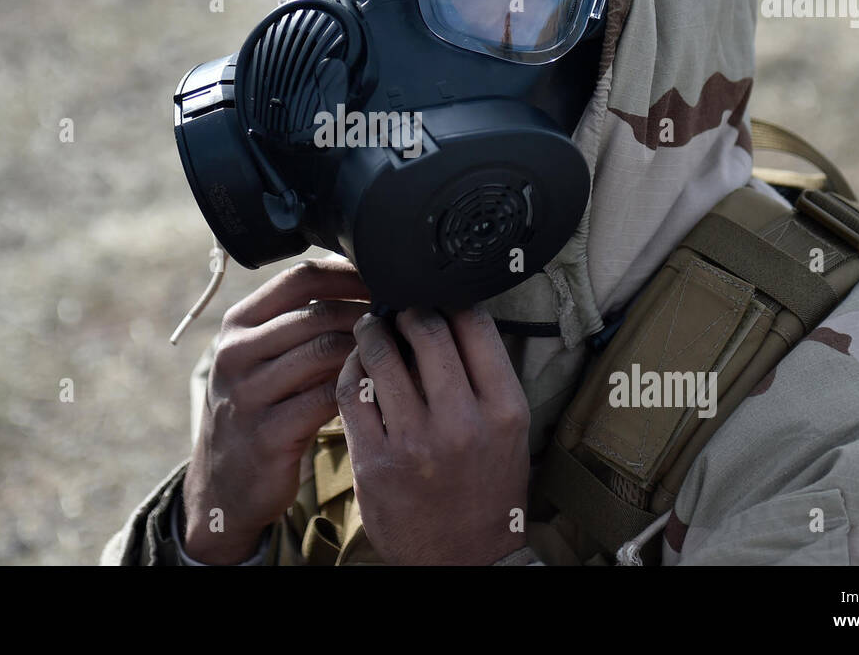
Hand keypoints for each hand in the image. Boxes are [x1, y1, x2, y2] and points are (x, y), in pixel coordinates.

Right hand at [181, 257, 369, 563]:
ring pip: (324, 352)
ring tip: (393, 354)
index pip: (298, 279)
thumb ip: (300, 325)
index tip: (383, 280)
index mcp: (237, 324)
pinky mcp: (267, 433)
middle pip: (317, 314)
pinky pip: (325, 398)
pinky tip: (376, 390)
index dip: (347, 275)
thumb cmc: (261, 408)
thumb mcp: (264, 359)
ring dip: (366, 351)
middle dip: (366, 316)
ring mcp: (247, 394)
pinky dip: (356, 389)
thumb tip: (365, 286)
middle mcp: (235, 353)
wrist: (227, 483)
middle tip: (399, 324)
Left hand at [336, 307, 530, 564]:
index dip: (450, 299)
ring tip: (370, 327)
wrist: (465, 560)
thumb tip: (453, 318)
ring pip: (382, 356)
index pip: (475, 325)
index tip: (437, 297)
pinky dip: (350, 369)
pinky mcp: (374, 460)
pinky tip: (354, 366)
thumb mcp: (509, 433)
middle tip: (398, 309)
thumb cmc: (487, 491)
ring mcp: (415, 441)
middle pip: (427, 330)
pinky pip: (352, 392)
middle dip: (408, 309)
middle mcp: (462, 421)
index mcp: (504, 409)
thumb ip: (486, 379)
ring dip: (372, 331)